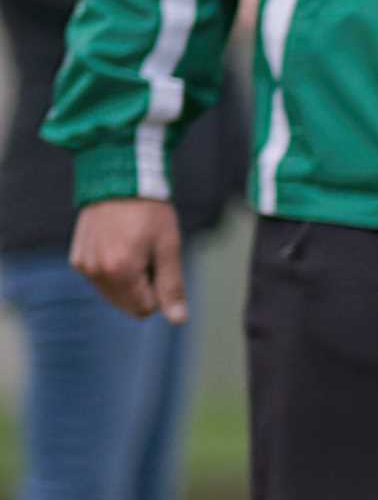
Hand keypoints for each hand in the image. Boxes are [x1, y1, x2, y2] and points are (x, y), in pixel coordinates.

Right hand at [70, 198, 187, 323]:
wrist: (119, 179)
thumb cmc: (150, 212)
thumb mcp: (168, 248)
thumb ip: (172, 286)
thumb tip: (178, 320)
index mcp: (120, 271)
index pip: (145, 308)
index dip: (159, 289)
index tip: (159, 261)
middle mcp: (96, 272)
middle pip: (127, 305)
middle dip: (142, 287)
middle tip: (146, 254)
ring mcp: (84, 266)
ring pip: (113, 294)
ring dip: (127, 280)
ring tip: (132, 247)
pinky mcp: (77, 258)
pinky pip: (100, 280)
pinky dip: (112, 271)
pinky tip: (118, 245)